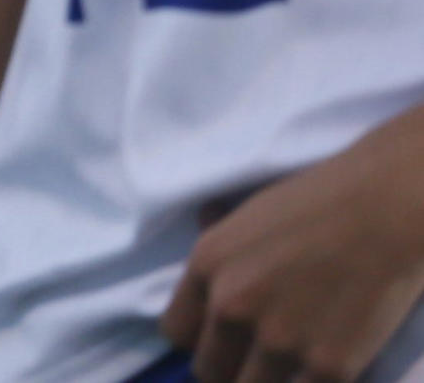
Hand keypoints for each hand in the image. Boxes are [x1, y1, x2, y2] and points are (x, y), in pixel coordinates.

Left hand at [159, 117, 423, 382]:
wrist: (388, 209)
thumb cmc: (320, 201)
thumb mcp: (246, 215)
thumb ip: (220, 247)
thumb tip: (202, 249)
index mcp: (207, 266)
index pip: (176, 333)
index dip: (201, 340)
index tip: (223, 341)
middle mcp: (232, 306)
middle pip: (209, 370)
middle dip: (230, 367)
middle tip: (257, 359)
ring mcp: (280, 340)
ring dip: (266, 380)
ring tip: (289, 364)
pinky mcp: (329, 367)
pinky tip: (319, 370)